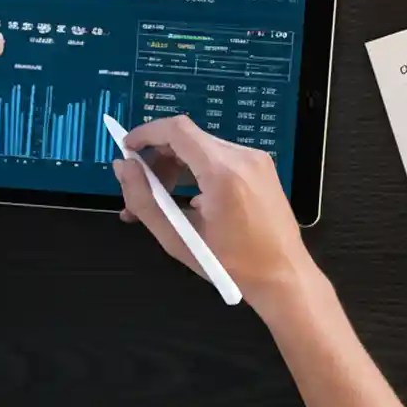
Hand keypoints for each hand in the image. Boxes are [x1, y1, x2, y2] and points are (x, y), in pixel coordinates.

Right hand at [112, 115, 320, 311]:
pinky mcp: (262, 168)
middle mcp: (242, 156)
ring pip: (202, 148)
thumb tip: (122, 167)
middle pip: (188, 138)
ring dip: (176, 166)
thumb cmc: (231, 265)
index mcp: (223, 171)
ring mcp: (256, 160)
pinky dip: (197, 172)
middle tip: (140, 189)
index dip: (146, 133)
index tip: (127, 149)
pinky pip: (220, 158)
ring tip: (160, 200)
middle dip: (158, 158)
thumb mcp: (179, 238)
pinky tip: (189, 202)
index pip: (176, 130)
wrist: (284, 277)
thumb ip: (144, 200)